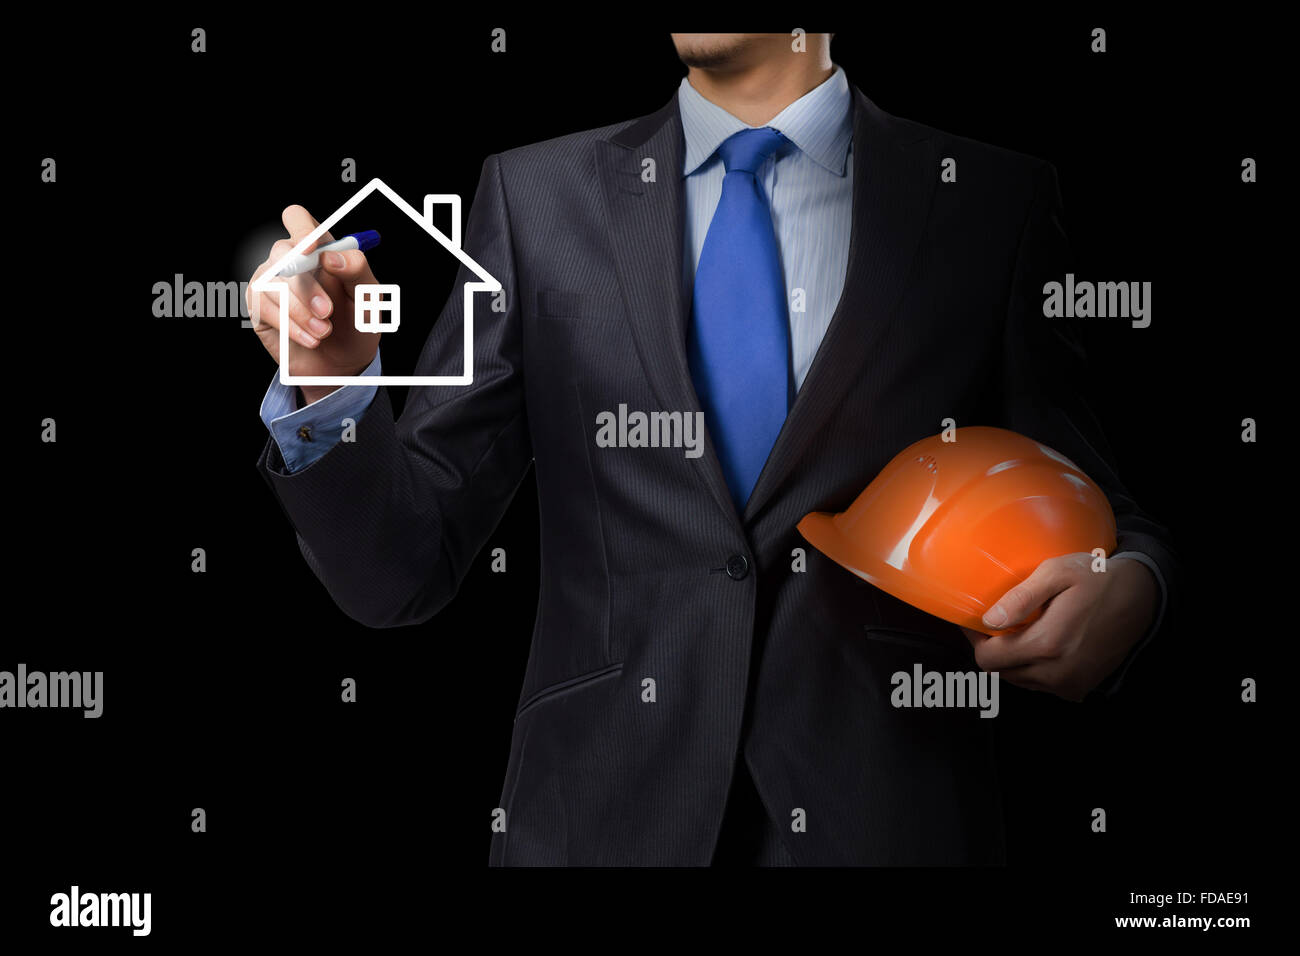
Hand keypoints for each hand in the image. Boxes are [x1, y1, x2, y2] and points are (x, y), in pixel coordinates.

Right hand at [246, 205, 381, 402]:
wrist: (342, 364)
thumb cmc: (356, 324)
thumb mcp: (368, 298)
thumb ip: (357, 270)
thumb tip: (331, 256)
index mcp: (319, 249)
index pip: (298, 219)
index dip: (301, 230)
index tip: (313, 251)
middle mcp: (291, 260)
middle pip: (283, 253)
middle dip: (305, 286)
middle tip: (327, 312)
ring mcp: (270, 281)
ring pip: (272, 283)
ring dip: (301, 313)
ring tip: (324, 332)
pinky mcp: (258, 305)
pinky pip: (264, 306)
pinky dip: (290, 326)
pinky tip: (310, 338)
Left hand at [960, 553, 1159, 700]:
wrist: (1141, 598)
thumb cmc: (1096, 579)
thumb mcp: (1057, 573)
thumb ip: (1021, 598)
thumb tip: (989, 620)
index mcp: (1047, 645)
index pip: (988, 659)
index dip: (974, 640)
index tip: (973, 623)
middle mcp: (1057, 673)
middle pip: (1001, 672)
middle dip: (993, 650)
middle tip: (997, 625)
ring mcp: (1070, 684)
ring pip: (1021, 680)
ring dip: (1014, 660)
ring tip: (1022, 632)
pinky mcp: (1080, 688)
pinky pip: (1043, 685)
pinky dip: (1035, 669)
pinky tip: (1043, 645)